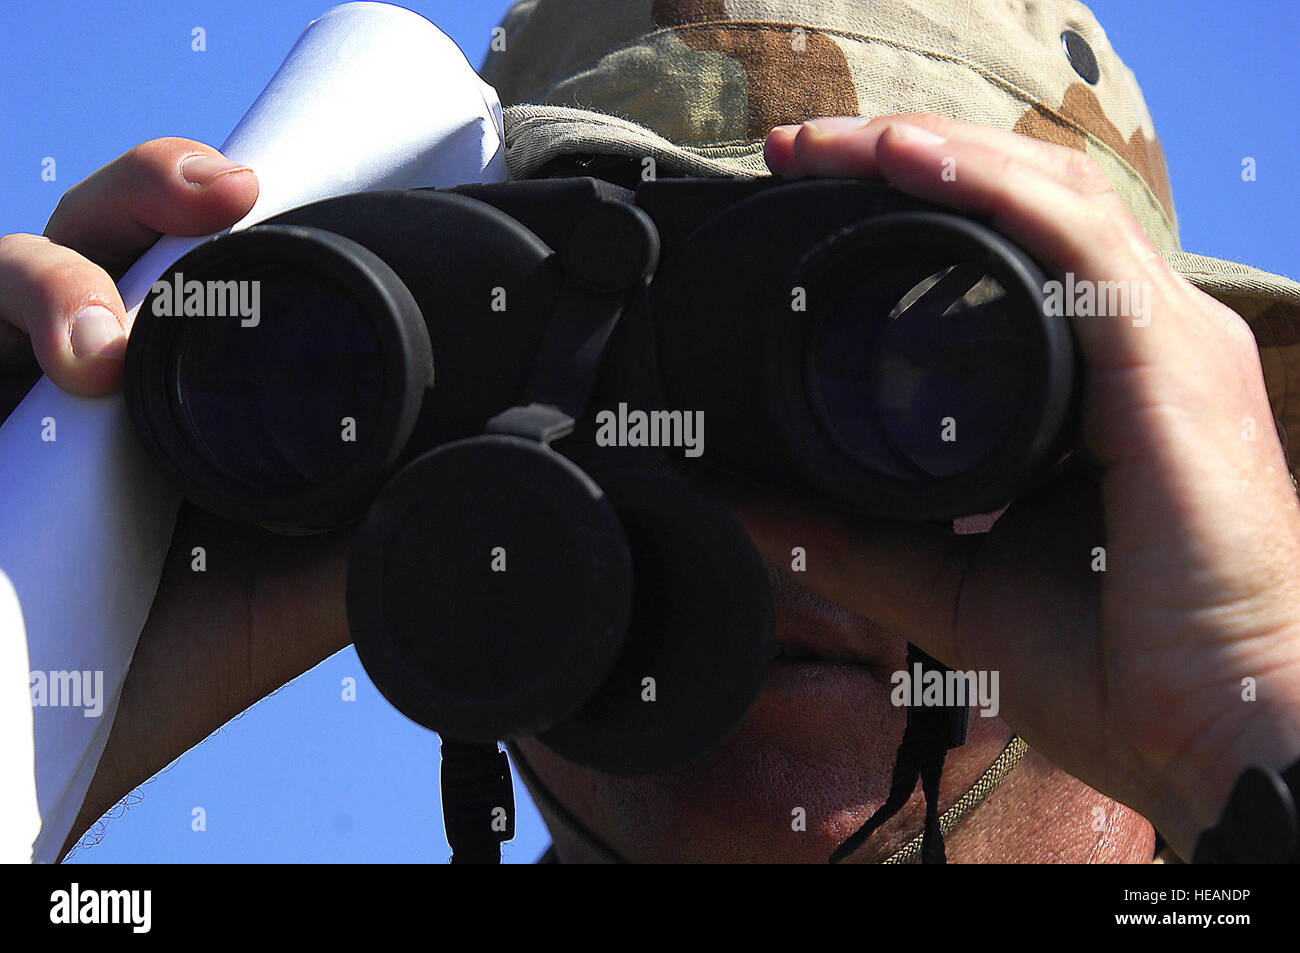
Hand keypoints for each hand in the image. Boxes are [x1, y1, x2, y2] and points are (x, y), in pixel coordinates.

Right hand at [0, 139, 353, 857]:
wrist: (44, 748)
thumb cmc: (157, 665)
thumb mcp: (276, 602)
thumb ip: (355, 543)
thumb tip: (461, 496)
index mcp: (176, 394)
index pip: (197, 271)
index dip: (229, 220)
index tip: (272, 201)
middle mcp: (89, 374)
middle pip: (112, 233)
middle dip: (156, 187)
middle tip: (221, 195)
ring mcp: (8, 389)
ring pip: (15, 265)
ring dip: (57, 282)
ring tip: (100, 352)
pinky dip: (1, 323)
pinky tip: (52, 370)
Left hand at [748, 114, 1299, 859]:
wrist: (1216, 733)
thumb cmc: (1119, 664)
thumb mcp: (947, 583)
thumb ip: (845, 538)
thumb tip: (744, 505)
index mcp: (1091, 384)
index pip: (1003, 253)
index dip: (908, 209)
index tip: (804, 200)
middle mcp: (1132, 343)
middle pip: (1020, 200)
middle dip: (904, 160)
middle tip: (796, 151)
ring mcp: (1160, 341)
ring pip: (1046, 193)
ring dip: (932, 151)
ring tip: (830, 142)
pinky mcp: (1170, 360)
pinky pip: (1076, 238)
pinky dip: (990, 188)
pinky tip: (907, 160)